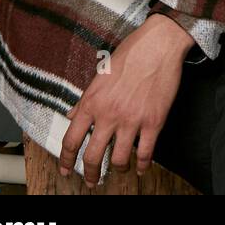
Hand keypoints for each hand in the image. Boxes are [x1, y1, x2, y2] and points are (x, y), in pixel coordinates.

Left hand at [58, 13, 190, 187]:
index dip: (65, 160)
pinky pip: (146, 152)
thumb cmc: (131, 54)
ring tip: (119, 169)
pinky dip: (144, 165)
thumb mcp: (100, 74)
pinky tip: (142, 168)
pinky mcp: (154, 121)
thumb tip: (72, 115)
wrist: (159, 44)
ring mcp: (132, 120)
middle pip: (92, 156)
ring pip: (119, 159)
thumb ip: (85, 99)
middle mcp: (109, 115)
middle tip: (92, 181)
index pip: (71, 140)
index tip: (66, 170)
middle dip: (90, 173)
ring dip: (118, 168)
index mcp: (92, 103)